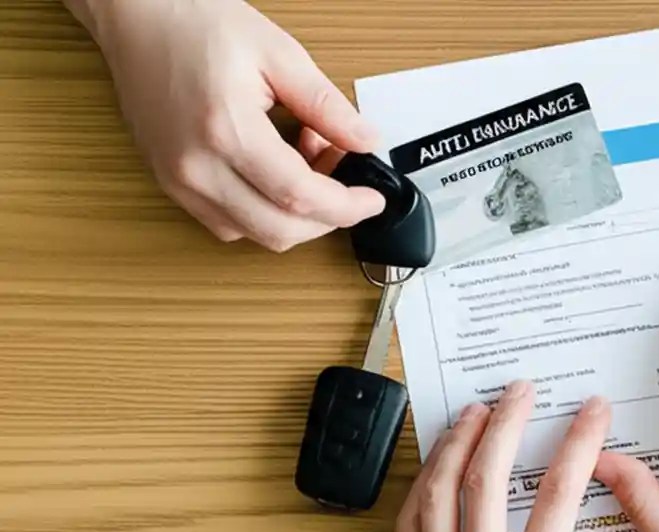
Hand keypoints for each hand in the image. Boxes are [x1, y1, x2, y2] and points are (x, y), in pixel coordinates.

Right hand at [66, 0, 385, 250]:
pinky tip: (276, 175)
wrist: (137, 18)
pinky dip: (263, 212)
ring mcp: (178, 180)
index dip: (346, 207)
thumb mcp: (279, 55)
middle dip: (326, 219)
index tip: (372, 201)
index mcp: (225, 130)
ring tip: (308, 164)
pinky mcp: (171, 184)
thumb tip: (365, 141)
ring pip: (253, 234)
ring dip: (294, 216)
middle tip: (349, 186)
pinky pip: (227, 224)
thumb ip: (327, 106)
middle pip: (278, 230)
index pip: (299, 196)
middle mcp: (195, 166)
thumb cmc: (196, 25)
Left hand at [352, 382, 658, 531]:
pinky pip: (410, 516)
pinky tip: (436, 461)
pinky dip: (424, 478)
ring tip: (478, 407)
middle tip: (525, 388)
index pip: (557, 501)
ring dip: (461, 438)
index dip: (578, 447)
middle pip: (491, 477)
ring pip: (443, 487)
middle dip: (510, 422)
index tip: (593, 414)